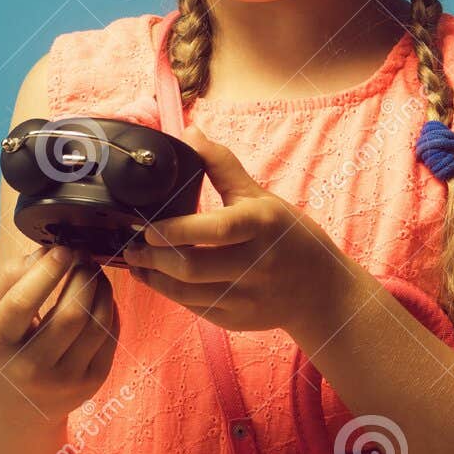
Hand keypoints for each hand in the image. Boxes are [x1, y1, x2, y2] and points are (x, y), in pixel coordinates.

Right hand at [0, 246, 119, 418]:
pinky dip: (110, 309)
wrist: (13, 416)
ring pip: (97, 324)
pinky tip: (100, 297)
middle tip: (83, 255)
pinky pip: (110, 337)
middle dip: (83, 275)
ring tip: (93, 272)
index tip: (62, 249)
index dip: (47, 271)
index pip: (22, 302)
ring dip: (102, 288)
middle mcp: (30, 368)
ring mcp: (64, 381)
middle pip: (71, 313)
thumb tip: (45, 253)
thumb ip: (8, 279)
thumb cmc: (0, 353)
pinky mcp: (91, 385)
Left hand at [125, 124, 353, 334]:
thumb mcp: (262, 197)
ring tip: (137, 261)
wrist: (321, 291)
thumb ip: (223, 166)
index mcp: (262, 225)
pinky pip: (194, 308)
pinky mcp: (237, 319)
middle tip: (133, 245)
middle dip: (154, 258)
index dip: (178, 230)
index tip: (149, 226)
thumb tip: (190, 133)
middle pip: (193, 267)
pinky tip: (156, 279)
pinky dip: (170, 293)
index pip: (217, 229)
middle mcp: (256, 263)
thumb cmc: (288, 236)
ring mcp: (246, 296)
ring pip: (187, 293)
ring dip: (154, 278)